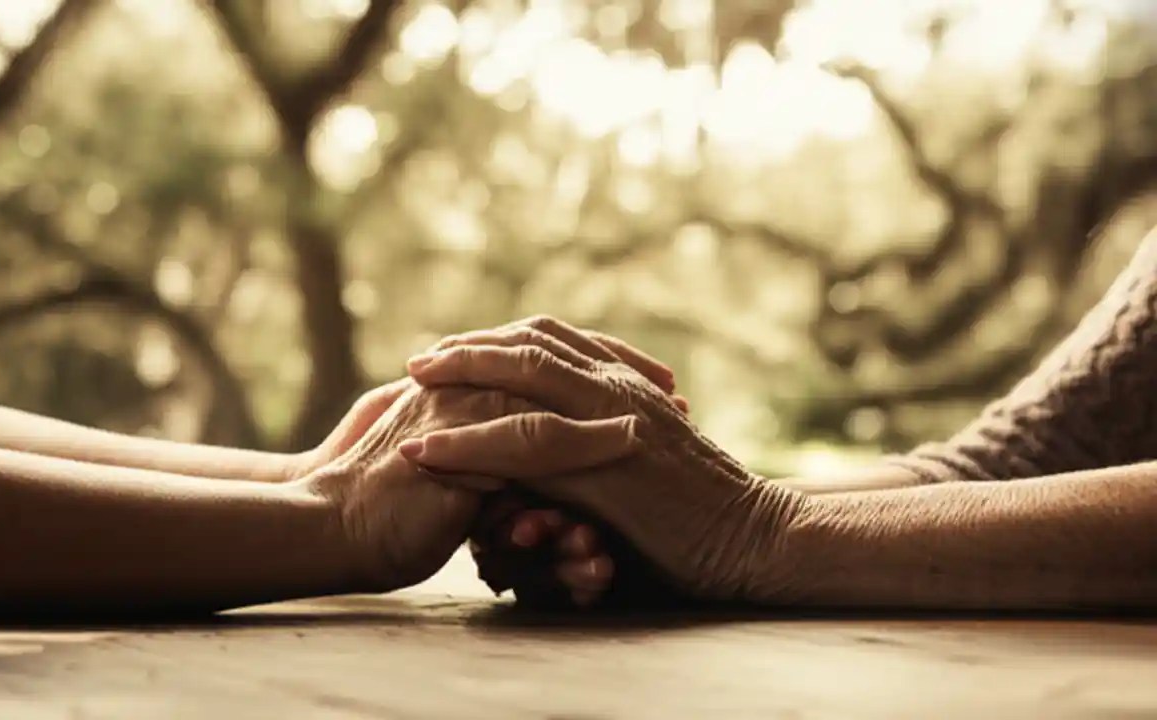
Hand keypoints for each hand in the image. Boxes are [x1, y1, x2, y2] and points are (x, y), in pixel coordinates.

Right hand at [293, 383, 637, 592]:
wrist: (330, 525)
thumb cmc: (382, 504)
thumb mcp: (443, 466)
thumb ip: (474, 443)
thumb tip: (516, 453)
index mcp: (469, 389)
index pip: (543, 361)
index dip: (595, 364)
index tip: (648, 377)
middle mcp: (471, 389)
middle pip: (559, 364)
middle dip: (620, 374)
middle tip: (672, 388)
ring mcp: (466, 411)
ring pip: (554, 401)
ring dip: (613, 404)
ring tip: (666, 414)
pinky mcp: (459, 446)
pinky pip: (534, 441)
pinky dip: (584, 441)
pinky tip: (626, 444)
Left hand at [400, 337, 806, 601]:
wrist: (754, 542)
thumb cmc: (700, 514)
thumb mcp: (648, 460)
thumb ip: (604, 440)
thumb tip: (559, 450)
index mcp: (627, 383)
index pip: (552, 340)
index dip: (498, 340)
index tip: (451, 350)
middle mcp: (618, 388)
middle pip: (530, 345)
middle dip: (468, 348)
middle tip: (419, 360)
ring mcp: (614, 420)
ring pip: (523, 381)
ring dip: (459, 381)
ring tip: (410, 387)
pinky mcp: (606, 465)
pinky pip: (522, 446)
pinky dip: (467, 446)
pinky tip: (425, 454)